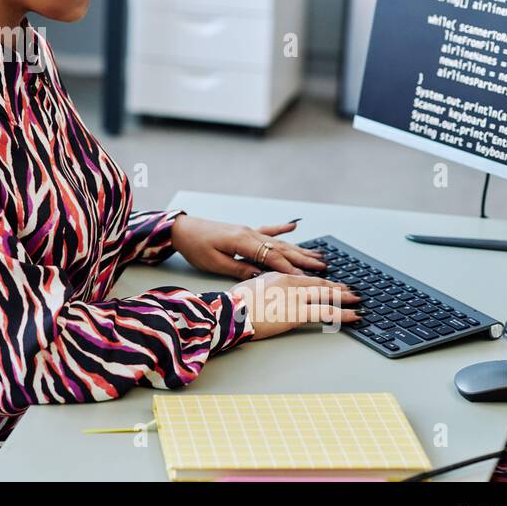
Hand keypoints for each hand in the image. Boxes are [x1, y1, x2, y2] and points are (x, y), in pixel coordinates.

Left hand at [172, 214, 327, 280]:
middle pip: (281, 249)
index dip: (290, 269)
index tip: (307, 278)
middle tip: (324, 267)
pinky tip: (294, 227)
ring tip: (318, 255)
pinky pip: (267, 230)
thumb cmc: (195, 246)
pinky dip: (282, 229)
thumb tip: (262, 276)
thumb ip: (239, 269)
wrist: (182, 229)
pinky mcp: (244, 231)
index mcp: (242, 242)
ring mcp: (248, 231)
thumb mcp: (215, 263)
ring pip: (279, 241)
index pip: (272, 257)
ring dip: (299, 249)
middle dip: (303, 259)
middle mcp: (249, 234)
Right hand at [228, 272, 360, 340]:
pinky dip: (344, 314)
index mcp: (278, 276)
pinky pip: (327, 313)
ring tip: (357, 302)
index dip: (321, 282)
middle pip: (320, 284)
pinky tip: (354, 316)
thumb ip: (266, 288)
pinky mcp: (298, 312)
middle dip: (338, 288)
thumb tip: (271, 293)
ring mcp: (295, 297)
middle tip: (351, 291)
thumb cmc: (234, 304)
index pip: (306, 279)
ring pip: (327, 296)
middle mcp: (290, 283)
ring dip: (345, 299)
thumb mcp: (250, 288)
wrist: (230, 312)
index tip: (331, 284)